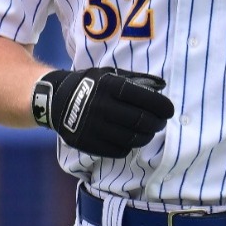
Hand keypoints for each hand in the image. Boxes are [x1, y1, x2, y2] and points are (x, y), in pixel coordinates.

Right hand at [33, 67, 173, 158]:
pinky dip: (129, 146)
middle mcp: (102, 107)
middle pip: (142, 121)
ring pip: (133, 139)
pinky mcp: (88, 143)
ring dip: (146, 137)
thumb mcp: (109, 75)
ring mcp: (94, 127)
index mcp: (109, 87)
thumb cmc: (89, 85)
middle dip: (157, 123)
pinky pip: (119, 150)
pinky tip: (129, 139)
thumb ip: (135, 79)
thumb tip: (162, 85)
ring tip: (147, 132)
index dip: (163, 107)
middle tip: (160, 122)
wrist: (56, 100)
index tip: (169, 111)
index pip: (146, 99)